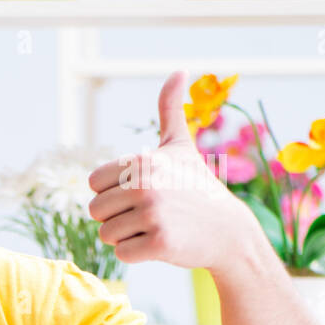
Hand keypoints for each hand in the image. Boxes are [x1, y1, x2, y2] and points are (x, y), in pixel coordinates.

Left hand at [88, 69, 261, 272]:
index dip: (112, 194)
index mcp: (141, 161)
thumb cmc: (198, 188)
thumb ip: (170, 110)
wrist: (230, 231)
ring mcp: (153, 214)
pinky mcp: (159, 243)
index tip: (141, 193)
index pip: (93, 185)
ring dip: (127, 237)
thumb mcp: (181, 147)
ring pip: (106, 235)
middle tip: (150, 214)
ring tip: (156, 227)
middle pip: (96, 212)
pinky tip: (162, 243)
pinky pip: (121, 254)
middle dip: (117, 218)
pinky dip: (137, 254)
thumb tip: (180, 70)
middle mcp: (145, 184)